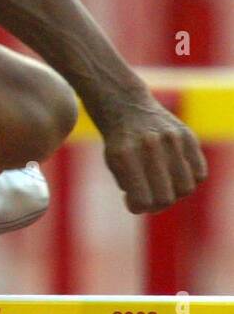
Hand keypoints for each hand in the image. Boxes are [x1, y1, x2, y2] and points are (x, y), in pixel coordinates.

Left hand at [100, 96, 206, 213]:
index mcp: (124, 154)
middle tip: (148, 194)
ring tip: (161, 182)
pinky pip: (199, 173)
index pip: (142, 200)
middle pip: (166, 198)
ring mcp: (171, 139)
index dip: (137, 206)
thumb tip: (149, 205)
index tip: (131, 198)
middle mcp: (149, 145)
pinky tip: (174, 172)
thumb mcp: (113, 164)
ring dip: (174, 192)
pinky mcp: (188, 136)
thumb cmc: (120, 143)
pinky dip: (189, 179)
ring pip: (186, 188)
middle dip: (156, 203)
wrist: (127, 106)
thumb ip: (130, 187)